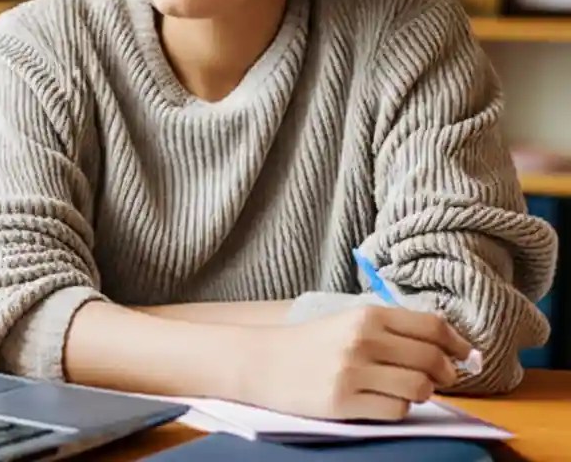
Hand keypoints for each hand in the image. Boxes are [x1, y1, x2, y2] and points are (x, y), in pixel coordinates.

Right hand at [244, 305, 473, 420]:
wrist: (260, 361)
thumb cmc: (309, 343)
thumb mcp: (347, 322)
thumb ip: (391, 329)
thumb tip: (449, 347)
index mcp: (366, 315)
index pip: (432, 326)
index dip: (458, 343)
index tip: (467, 355)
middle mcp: (362, 340)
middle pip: (432, 359)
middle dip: (446, 373)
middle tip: (442, 378)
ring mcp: (352, 372)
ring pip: (419, 388)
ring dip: (421, 392)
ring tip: (405, 389)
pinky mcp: (342, 402)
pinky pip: (396, 411)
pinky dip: (398, 409)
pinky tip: (382, 402)